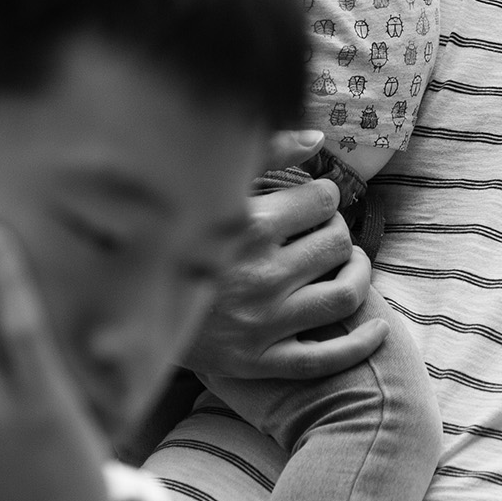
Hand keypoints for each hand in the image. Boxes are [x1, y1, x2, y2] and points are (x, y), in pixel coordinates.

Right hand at [185, 130, 386, 381]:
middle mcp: (259, 276)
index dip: (323, 198)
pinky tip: (377, 328)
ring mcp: (262, 324)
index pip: (323, 201)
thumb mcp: (210, 189)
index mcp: (247, 227)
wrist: (123, 308)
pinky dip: (361, 344)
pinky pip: (327, 359)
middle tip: (322, 234)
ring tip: (350, 265)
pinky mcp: (259, 363)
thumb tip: (318, 137)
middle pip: (338, 244)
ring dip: (359, 275)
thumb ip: (264, 152)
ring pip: (345, 294)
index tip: (311, 203)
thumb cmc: (173, 238)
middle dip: (338, 232)